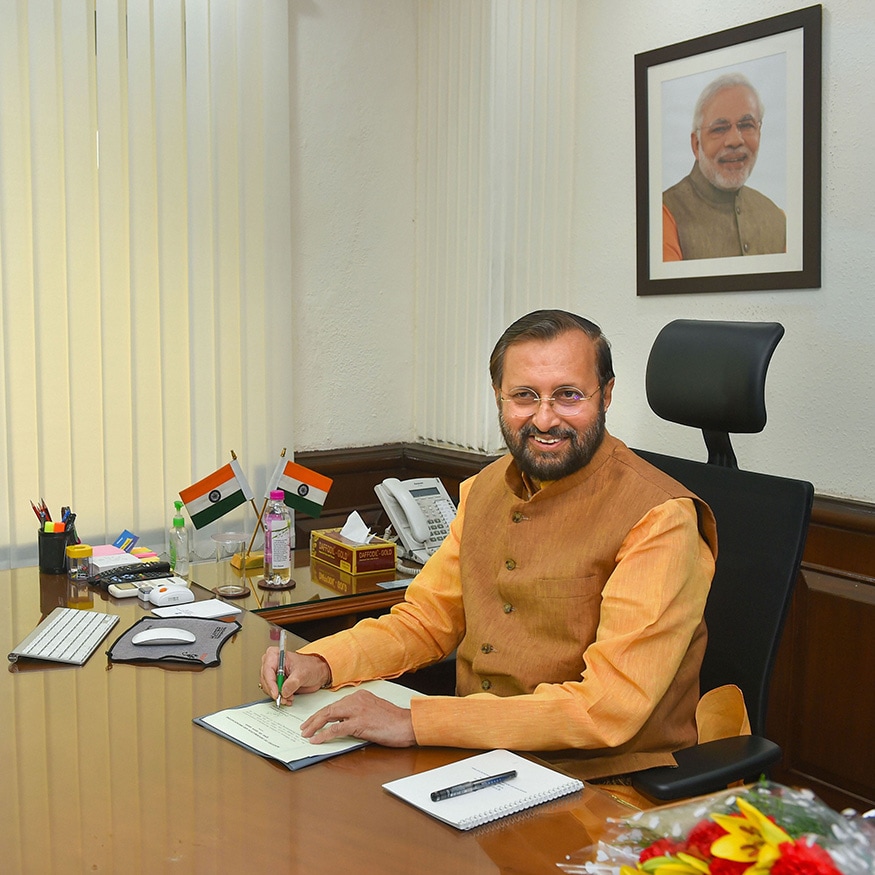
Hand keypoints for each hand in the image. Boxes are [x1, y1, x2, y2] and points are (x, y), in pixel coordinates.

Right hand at [260, 647, 330, 704]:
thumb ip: (293, 682)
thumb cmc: (311, 666)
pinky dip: (280, 697)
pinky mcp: (276, 682)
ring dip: (278, 695)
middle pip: (265, 680)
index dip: (270, 683)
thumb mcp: (303, 673)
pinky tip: (288, 698)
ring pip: (268, 688)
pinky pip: (273, 692)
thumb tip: (284, 691)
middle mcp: (272, 664)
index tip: (276, 693)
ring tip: (289, 697)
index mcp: (275, 655)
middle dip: (274, 691)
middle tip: (283, 697)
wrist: (318, 673)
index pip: (267, 670)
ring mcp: (273, 674)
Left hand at [300, 689, 415, 747]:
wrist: (407, 724)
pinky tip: (317, 740)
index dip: (322, 713)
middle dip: (314, 719)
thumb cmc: (394, 720)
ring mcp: (357, 711)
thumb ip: (359, 712)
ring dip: (315, 725)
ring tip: (306, 733)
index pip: (336, 704)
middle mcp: (357, 700)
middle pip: (329, 708)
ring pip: (329, 716)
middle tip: (304, 727)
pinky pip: (336, 729)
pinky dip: (324, 734)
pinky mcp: (359, 723)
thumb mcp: (374, 711)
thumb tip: (345, 723)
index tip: (314, 720)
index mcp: (360, 696)